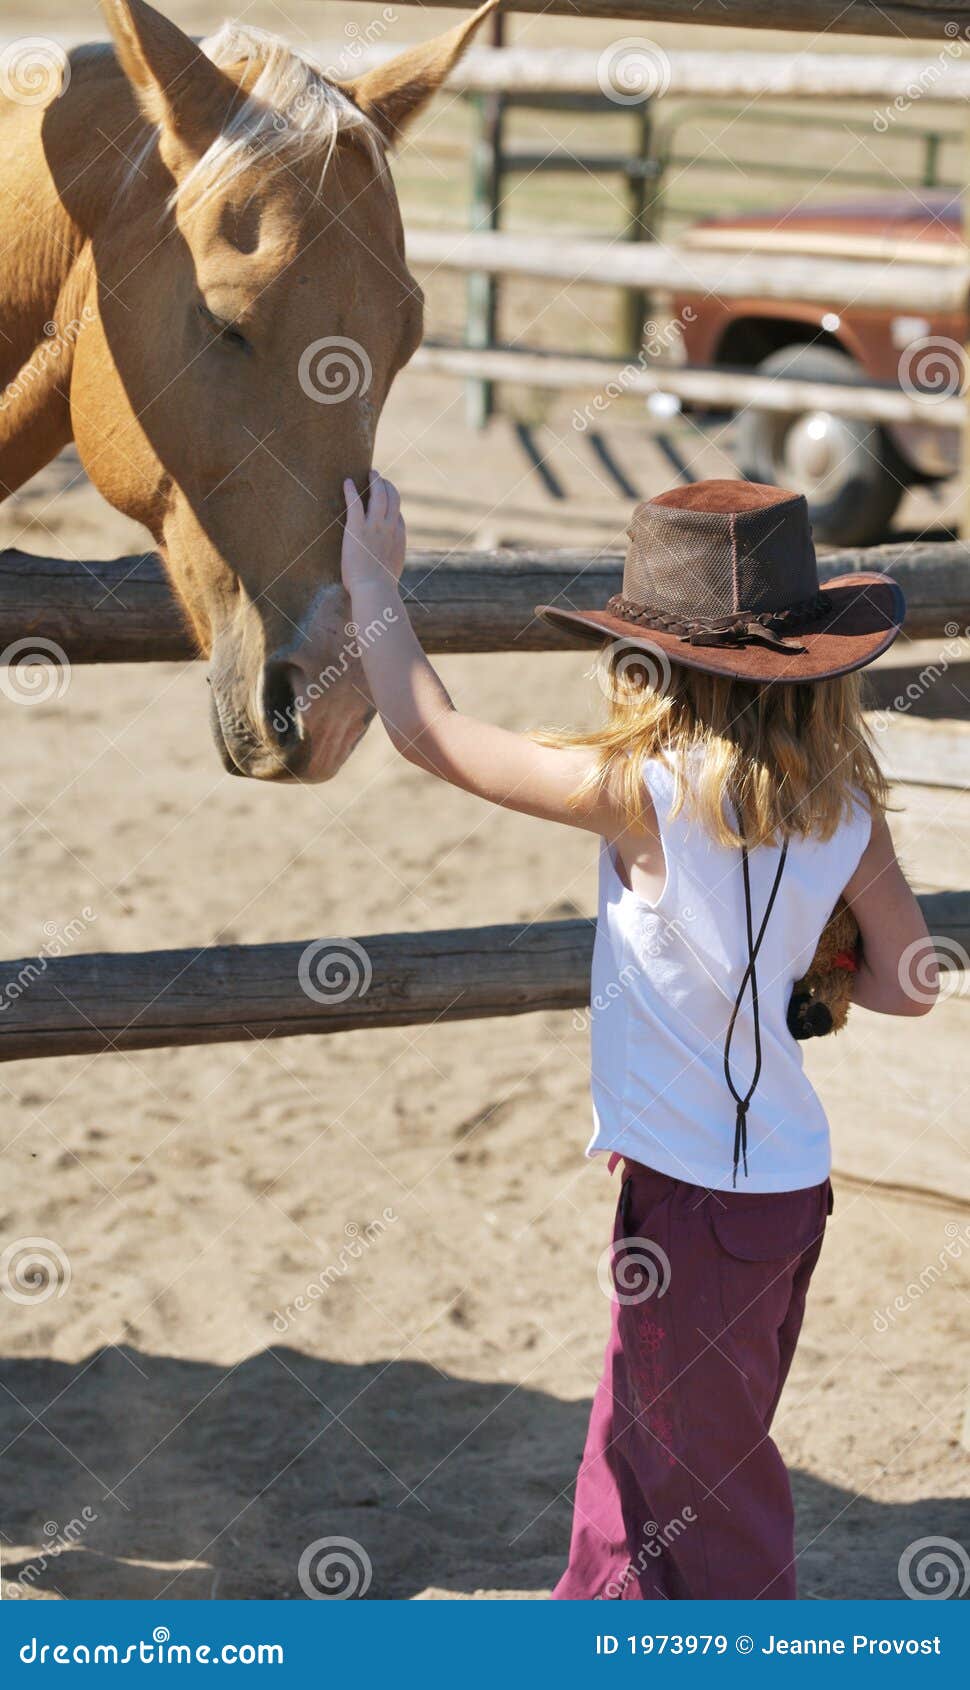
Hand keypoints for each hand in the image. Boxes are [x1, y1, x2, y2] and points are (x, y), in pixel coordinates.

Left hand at [342, 471, 406, 594]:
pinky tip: (347, 482)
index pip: (397, 514)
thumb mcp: (392, 572)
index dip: (392, 503)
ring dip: (375, 480)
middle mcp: (389, 528)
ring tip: (370, 472)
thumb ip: (391, 561)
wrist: (374, 589)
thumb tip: (387, 564)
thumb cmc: (380, 587)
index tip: (386, 499)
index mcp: (398, 538)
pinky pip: (355, 502)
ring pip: (379, 494)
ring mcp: (374, 526)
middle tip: (379, 477)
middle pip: (393, 498)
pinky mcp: (357, 528)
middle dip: (387, 485)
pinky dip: (351, 490)